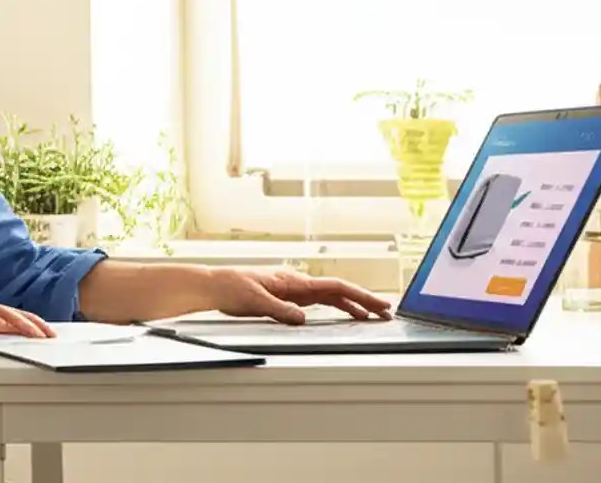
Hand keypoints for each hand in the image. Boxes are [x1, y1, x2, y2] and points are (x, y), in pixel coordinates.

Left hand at [209, 267, 393, 324]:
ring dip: (352, 305)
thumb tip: (302, 319)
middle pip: (338, 291)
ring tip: (372, 315)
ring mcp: (294, 290)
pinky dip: (335, 307)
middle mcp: (298, 284)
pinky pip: (318, 302)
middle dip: (364, 301)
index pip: (335, 287)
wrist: (215, 285)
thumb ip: (280, 311)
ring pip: (331, 296)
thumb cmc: (232, 288)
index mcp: (294, 281)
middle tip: (386, 312)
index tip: (378, 304)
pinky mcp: (288, 297)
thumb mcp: (255, 301)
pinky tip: (345, 314)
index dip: (359, 296)